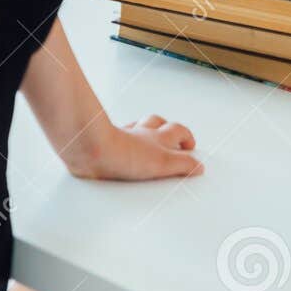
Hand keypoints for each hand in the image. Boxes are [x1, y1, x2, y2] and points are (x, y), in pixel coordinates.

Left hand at [67, 115, 203, 180]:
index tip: (190, 147)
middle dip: (169, 129)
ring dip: (148, 129)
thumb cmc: (124, 155)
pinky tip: (122, 144)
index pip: (178, 130)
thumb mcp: (163, 164)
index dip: (186, 137)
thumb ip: (183, 165)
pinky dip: (125, 137)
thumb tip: (198, 167)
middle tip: (175, 138)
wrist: (93, 150)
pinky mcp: (107, 144)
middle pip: (159, 123)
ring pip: (139, 126)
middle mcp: (141, 134)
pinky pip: (119, 135)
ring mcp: (123, 137)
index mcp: (157, 138)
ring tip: (152, 136)